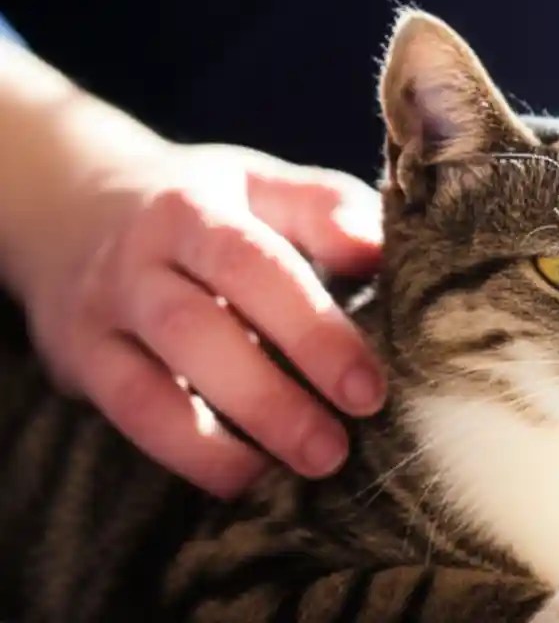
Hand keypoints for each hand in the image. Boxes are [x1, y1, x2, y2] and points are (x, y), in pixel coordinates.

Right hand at [16, 142, 384, 497]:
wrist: (69, 203)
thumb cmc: (207, 205)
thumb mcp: (264, 186)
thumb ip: (328, 211)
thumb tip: (381, 253)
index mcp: (193, 208)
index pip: (252, 266)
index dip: (311, 331)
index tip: (368, 389)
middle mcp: (135, 262)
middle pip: (194, 332)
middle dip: (269, 400)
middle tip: (336, 451)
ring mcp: (99, 316)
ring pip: (146, 391)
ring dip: (221, 446)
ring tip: (293, 477)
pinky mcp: (78, 363)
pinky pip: (127, 419)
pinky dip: (185, 456)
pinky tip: (243, 480)